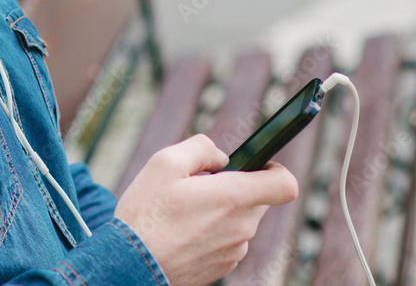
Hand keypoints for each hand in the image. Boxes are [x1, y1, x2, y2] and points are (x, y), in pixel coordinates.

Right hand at [114, 134, 297, 285]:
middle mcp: (241, 227)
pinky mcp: (223, 267)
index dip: (275, 169)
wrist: (130, 264)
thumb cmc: (146, 213)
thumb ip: (201, 148)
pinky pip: (227, 239)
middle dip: (234, 187)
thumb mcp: (165, 162)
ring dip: (220, 210)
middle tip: (199, 186)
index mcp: (233, 197)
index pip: (285, 184)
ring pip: (240, 219)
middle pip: (257, 199)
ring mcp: (234, 250)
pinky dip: (211, 231)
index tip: (257, 164)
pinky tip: (182, 231)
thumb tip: (221, 157)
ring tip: (183, 211)